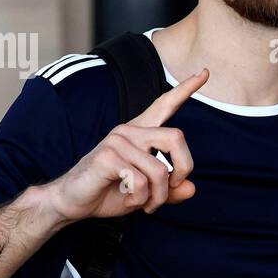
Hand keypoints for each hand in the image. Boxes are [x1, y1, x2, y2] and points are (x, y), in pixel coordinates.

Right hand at [47, 68, 207, 221]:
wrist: (72, 202)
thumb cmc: (109, 193)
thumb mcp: (147, 194)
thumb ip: (170, 190)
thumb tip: (191, 189)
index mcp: (140, 133)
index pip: (164, 105)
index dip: (185, 89)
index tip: (205, 72)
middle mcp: (129, 131)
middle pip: (177, 137)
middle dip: (184, 169)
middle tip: (171, 189)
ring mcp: (117, 141)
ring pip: (160, 170)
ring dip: (158, 196)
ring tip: (146, 204)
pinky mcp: (107, 156)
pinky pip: (141, 182)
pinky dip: (140, 199)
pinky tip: (126, 199)